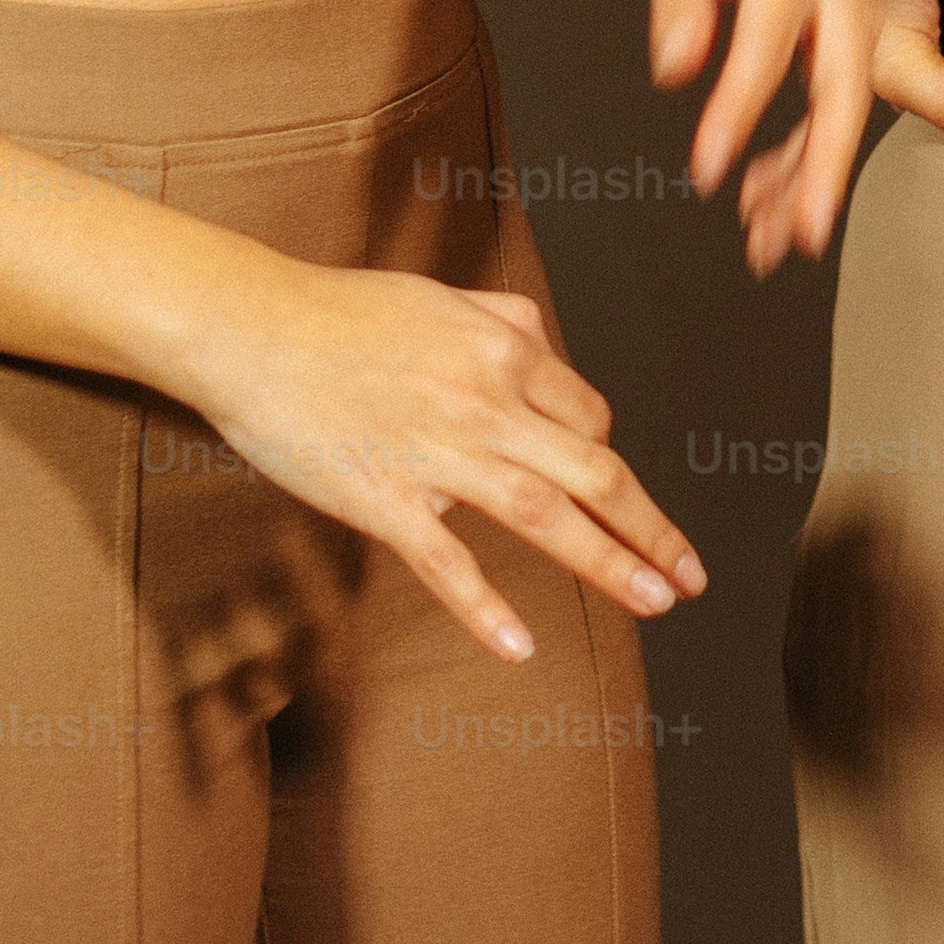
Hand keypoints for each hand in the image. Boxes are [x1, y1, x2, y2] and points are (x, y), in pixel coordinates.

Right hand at [178, 259, 702, 660]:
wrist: (252, 328)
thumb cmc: (343, 311)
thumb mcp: (445, 297)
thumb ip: (505, 322)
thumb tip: (546, 352)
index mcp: (506, 349)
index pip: (589, 417)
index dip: (605, 457)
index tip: (606, 493)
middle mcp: (487, 401)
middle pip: (595, 472)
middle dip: (652, 529)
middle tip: (691, 576)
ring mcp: (437, 453)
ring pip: (545, 516)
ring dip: (610, 564)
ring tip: (656, 601)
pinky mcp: (384, 498)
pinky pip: (446, 562)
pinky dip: (486, 606)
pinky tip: (521, 646)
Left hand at [647, 0, 885, 273]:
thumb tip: (675, 68)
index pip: (768, 44)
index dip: (737, 111)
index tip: (703, 171)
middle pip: (846, 85)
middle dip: (827, 165)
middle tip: (801, 236)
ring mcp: (848, 6)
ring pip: (845, 103)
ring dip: (813, 175)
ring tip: (771, 243)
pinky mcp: (839, 28)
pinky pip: (832, 97)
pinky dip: (804, 151)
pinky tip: (763, 196)